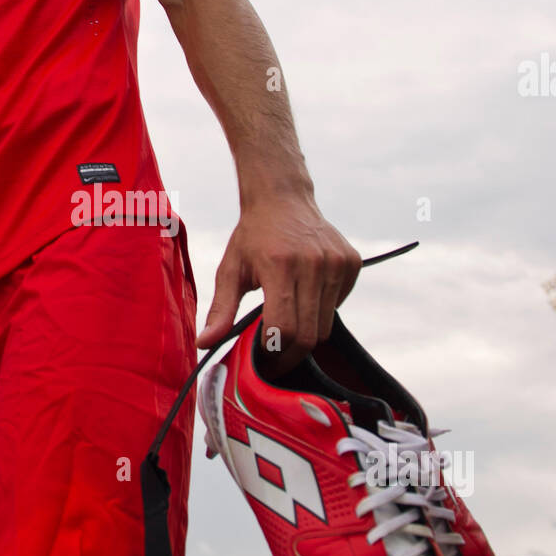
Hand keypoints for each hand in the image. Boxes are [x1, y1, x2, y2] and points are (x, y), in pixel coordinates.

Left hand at [197, 189, 360, 373]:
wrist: (282, 199)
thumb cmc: (252, 238)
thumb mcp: (230, 270)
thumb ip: (220, 310)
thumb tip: (204, 344)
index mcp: (279, 266)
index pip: (283, 328)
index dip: (272, 351)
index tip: (262, 355)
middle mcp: (313, 264)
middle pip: (308, 334)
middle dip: (290, 353)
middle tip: (275, 354)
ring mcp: (336, 262)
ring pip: (326, 325)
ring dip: (306, 333)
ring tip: (288, 323)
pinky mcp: (351, 262)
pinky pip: (338, 305)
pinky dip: (322, 311)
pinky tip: (305, 296)